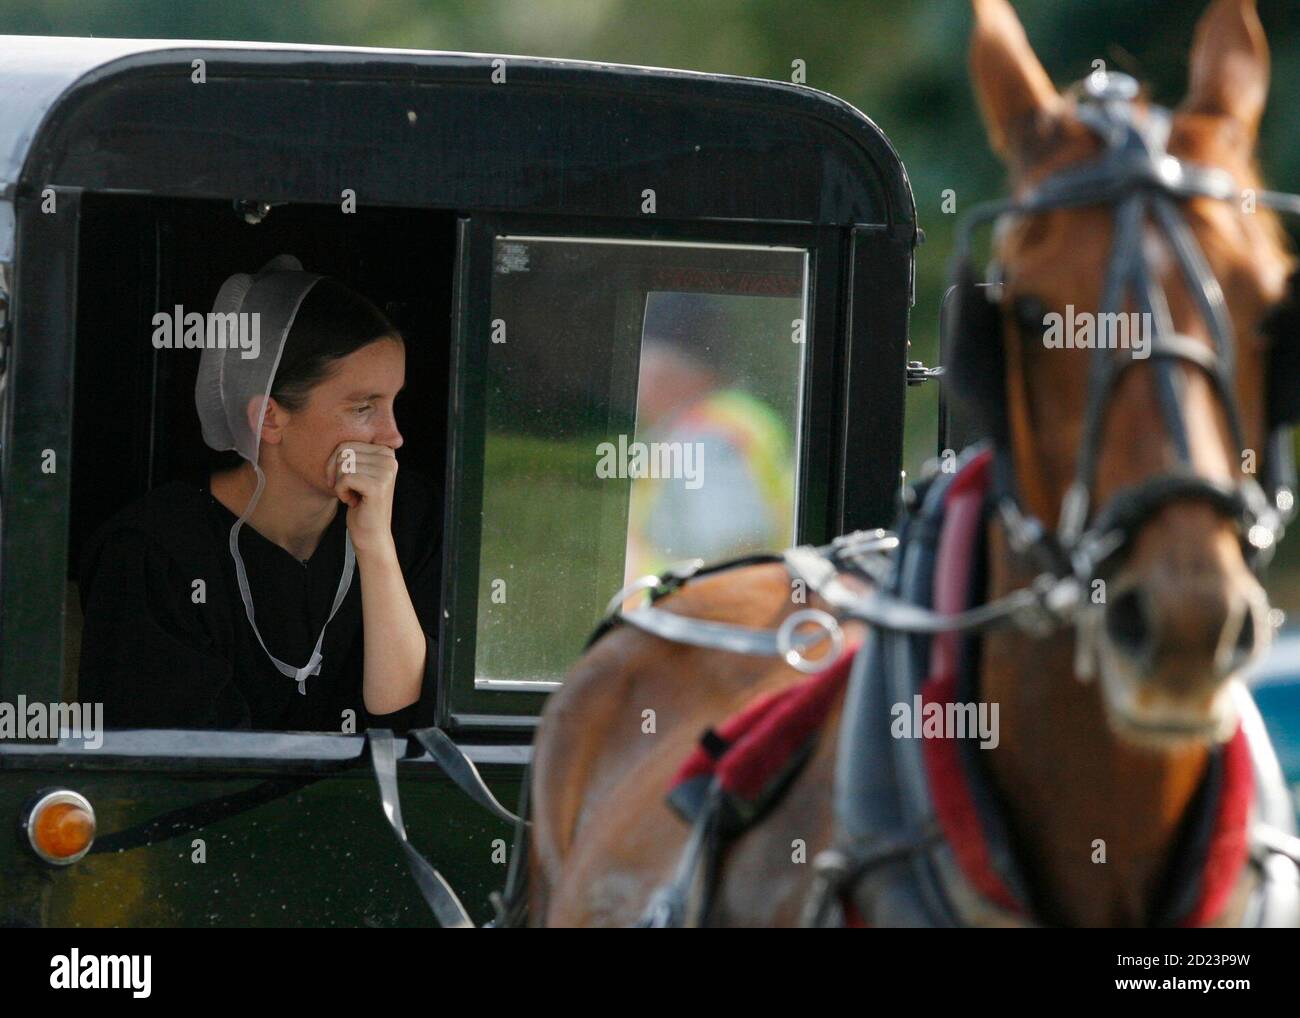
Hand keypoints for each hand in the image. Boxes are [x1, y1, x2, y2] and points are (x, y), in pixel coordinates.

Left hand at [327, 442, 398, 556]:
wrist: (371, 534)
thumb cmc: (361, 504)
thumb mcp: (358, 472)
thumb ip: (353, 453)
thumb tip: (331, 429)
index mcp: (386, 452)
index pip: (347, 443)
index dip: (335, 462)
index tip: (341, 480)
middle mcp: (389, 459)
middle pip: (343, 452)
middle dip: (336, 473)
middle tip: (345, 489)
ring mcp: (386, 472)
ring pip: (342, 465)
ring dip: (340, 484)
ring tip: (353, 495)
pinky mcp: (378, 485)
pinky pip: (344, 478)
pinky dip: (341, 492)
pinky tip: (353, 502)